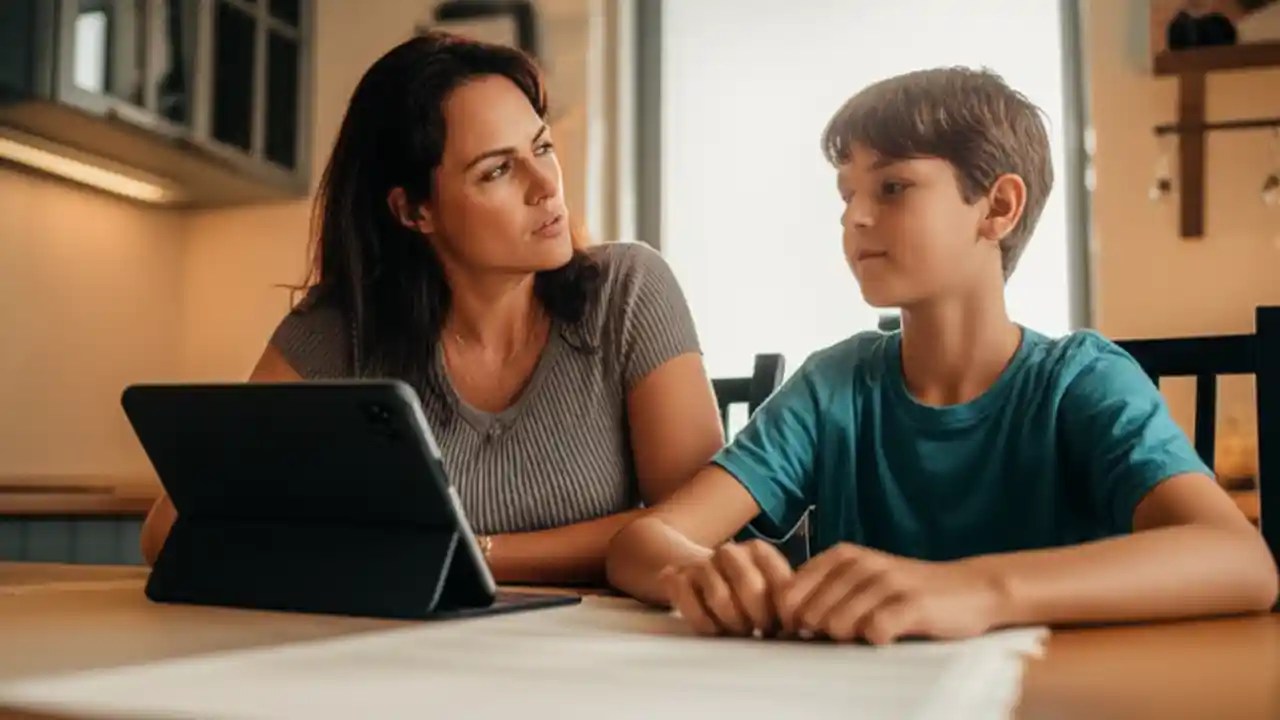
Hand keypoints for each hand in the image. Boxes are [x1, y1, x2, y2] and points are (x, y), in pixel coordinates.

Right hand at [660, 540, 793, 636]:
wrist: (690, 568)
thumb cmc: (738, 588)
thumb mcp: (767, 587)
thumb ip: (786, 599)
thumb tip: (807, 624)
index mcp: (757, 551)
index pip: (780, 580)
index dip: (787, 610)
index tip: (788, 628)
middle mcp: (730, 551)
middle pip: (751, 588)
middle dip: (759, 617)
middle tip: (761, 630)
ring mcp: (701, 563)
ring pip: (721, 598)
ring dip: (732, 623)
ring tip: (738, 630)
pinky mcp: (676, 578)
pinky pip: (692, 608)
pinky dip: (706, 625)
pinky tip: (714, 629)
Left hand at [778, 543, 1006, 644]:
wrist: (970, 588)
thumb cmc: (908, 591)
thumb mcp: (861, 579)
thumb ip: (824, 590)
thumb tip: (785, 618)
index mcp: (842, 555)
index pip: (790, 594)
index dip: (794, 619)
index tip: (812, 630)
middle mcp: (860, 563)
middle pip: (812, 615)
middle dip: (824, 632)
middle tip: (853, 631)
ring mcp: (885, 581)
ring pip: (838, 626)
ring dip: (853, 638)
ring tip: (875, 629)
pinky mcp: (910, 603)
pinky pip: (874, 633)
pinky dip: (879, 640)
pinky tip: (893, 634)